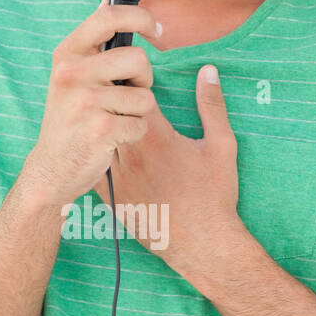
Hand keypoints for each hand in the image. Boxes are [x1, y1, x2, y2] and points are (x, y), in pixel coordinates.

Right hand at [22, 0, 158, 207]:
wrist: (52, 167)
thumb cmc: (70, 119)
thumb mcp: (71, 75)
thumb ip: (92, 42)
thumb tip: (107, 0)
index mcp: (67, 54)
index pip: (109, 16)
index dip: (140, 17)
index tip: (156, 29)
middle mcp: (72, 73)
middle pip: (138, 59)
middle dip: (145, 78)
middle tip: (129, 92)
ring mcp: (85, 101)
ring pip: (144, 96)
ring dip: (138, 111)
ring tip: (114, 119)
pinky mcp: (100, 128)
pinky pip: (141, 123)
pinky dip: (134, 133)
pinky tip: (113, 138)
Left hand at [92, 64, 241, 278]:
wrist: (204, 244)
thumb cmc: (215, 195)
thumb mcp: (222, 145)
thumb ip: (212, 105)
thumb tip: (207, 71)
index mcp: (156, 138)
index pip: (132, 96)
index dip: (133, 85)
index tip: (136, 81)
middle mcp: (130, 156)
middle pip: (110, 117)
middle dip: (114, 105)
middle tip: (117, 98)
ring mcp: (118, 180)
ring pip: (98, 143)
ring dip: (102, 131)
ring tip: (107, 123)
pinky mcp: (113, 201)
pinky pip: (94, 171)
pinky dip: (96, 159)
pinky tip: (103, 155)